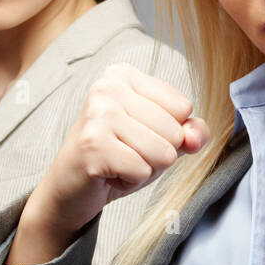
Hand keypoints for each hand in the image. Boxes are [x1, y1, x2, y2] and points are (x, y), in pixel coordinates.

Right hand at [17, 64, 208, 259]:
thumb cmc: (116, 158)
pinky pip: (143, 170)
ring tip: (118, 163)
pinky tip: (108, 174)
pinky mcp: (93, 145)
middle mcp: (108, 87)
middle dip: (157, 155)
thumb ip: (189, 132)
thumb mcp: (159, 139)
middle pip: (175, 131)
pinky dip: (130, 181)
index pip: (183, 107)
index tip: (135, 136)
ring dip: (145, 169)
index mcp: (124, 75)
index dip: (169, 133)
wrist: (69, 189)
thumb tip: (195, 137)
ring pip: (163, 153)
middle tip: (124, 153)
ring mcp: (98, 114)